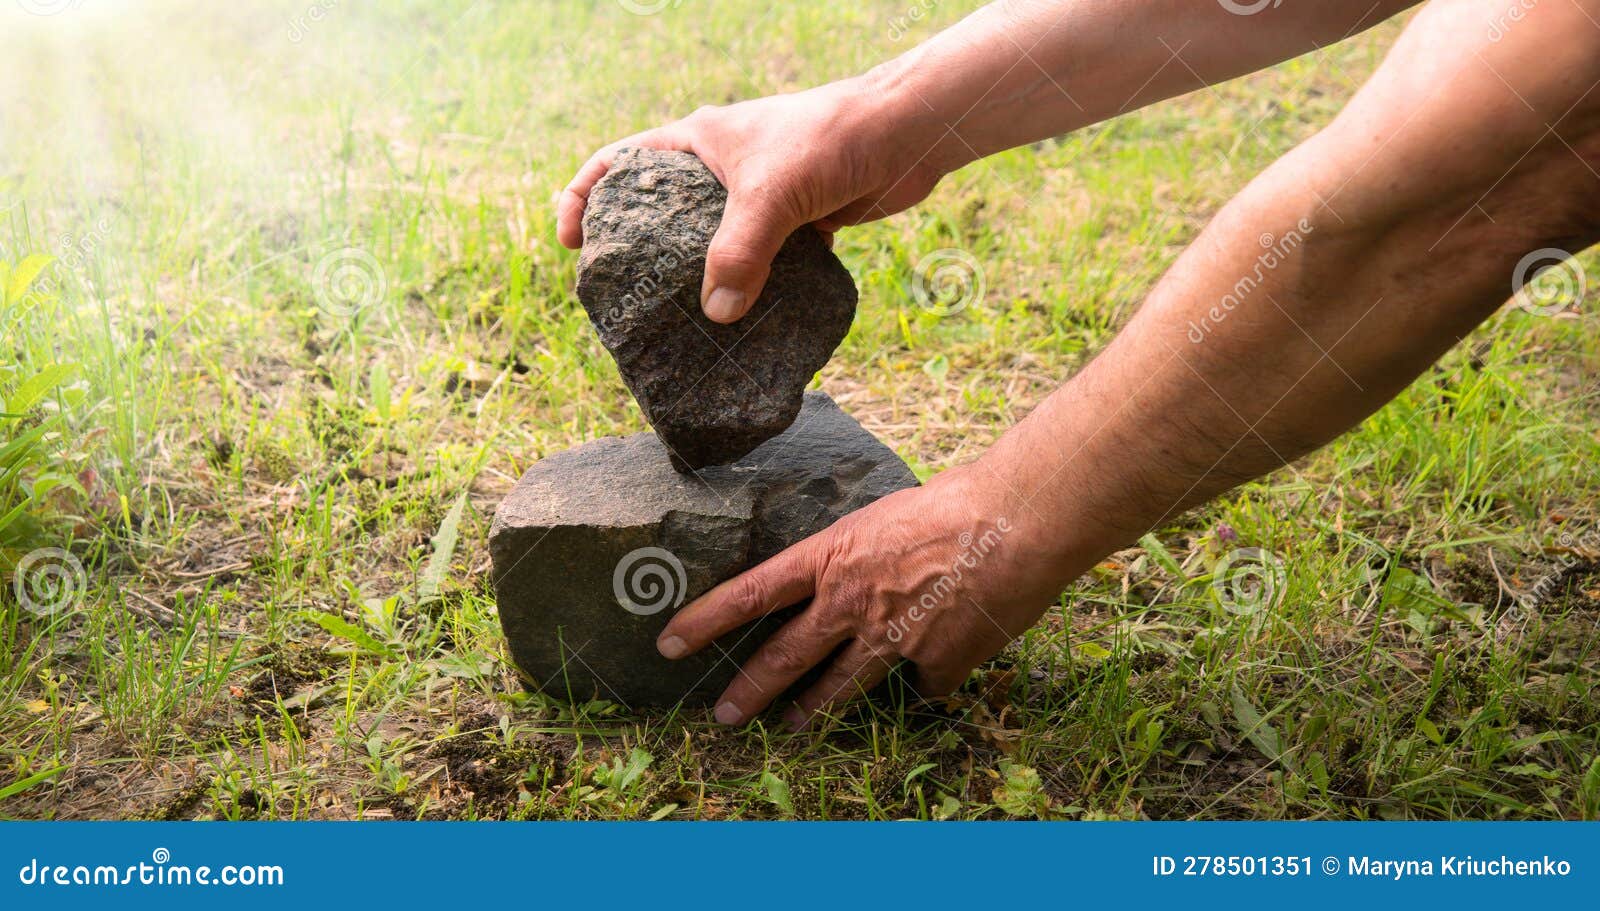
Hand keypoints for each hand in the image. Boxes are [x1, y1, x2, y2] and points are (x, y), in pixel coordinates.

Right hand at [556, 76, 945, 322]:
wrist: (906, 134)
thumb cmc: (828, 140)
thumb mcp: (769, 195)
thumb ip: (739, 254)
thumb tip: (717, 316)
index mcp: (697, 141)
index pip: (619, 163)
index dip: (583, 197)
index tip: (570, 244)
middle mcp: (721, 168)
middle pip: (662, 214)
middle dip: (642, 256)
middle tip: (624, 303)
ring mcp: (759, 197)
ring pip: (714, 245)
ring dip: (701, 282)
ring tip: (681, 329)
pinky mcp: (796, 224)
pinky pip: (762, 265)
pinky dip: (754, 292)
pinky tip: (747, 328)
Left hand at [653, 466, 1067, 729]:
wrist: (1018, 521)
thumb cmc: (960, 502)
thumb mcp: (887, 517)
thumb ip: (862, 555)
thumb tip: (859, 576)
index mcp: (832, 557)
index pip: (750, 594)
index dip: (705, 622)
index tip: (668, 644)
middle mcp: (851, 604)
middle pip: (785, 657)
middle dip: (749, 691)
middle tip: (722, 715)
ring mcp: (891, 641)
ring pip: (840, 688)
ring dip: (812, 711)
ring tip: (792, 728)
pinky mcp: (936, 665)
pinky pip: (924, 683)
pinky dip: (931, 676)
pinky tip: (946, 662)